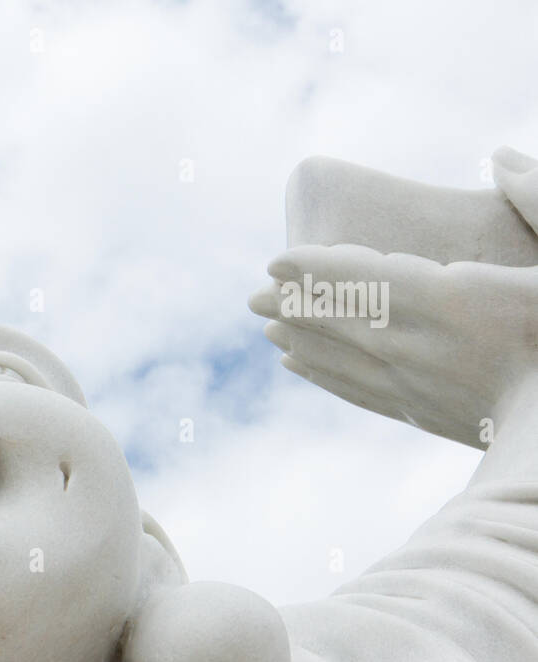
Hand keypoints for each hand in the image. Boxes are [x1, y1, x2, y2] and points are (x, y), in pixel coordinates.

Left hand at [252, 147, 537, 449]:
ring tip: (268, 326)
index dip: (315, 268)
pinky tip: (297, 366)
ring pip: (338, 358)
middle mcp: (419, 345)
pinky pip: (355, 391)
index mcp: (451, 301)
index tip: (276, 260)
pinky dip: (321, 375)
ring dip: (298, 340)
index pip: (363, 278)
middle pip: (338, 319)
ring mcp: (416, 385)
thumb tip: (501, 155)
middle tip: (252, 297)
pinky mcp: (423, 415)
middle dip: (291, 306)